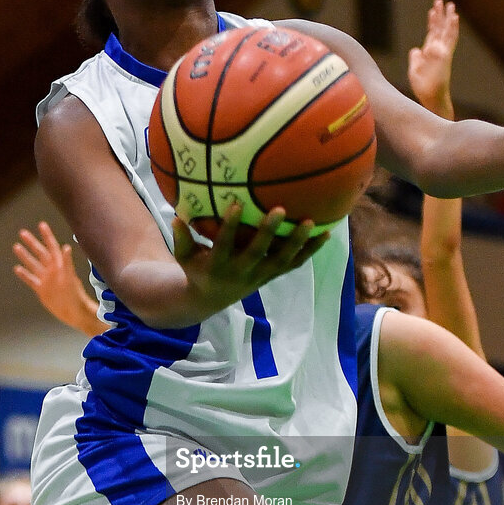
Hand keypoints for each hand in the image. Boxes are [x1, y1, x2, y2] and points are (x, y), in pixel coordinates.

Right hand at [13, 221, 103, 334]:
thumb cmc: (75, 294)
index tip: (41, 224)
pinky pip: (31, 280)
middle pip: (40, 253)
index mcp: (59, 265)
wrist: (74, 312)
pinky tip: (17, 268)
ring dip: (25, 256)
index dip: (47, 235)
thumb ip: (67, 262)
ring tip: (16, 246)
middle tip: (22, 232)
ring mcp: (46, 279)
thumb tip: (66, 247)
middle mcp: (52, 270)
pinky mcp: (41, 289)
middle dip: (32, 243)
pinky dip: (24, 274)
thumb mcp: (70, 277)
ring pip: (33, 264)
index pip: (52, 246)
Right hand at [172, 204, 329, 313]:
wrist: (211, 300)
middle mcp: (242, 272)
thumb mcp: (184, 258)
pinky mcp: (273, 276)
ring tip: (312, 221)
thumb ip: (182, 238)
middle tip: (280, 209)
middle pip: (258, 252)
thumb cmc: (197, 269)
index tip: (234, 204)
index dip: (229, 227)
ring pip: (282, 260)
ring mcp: (260, 275)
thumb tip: (177, 215)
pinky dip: (310, 250)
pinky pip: (294, 263)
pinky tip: (326, 233)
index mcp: (219, 265)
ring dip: (298, 242)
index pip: (224, 245)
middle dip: (268, 232)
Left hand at [407, 0, 458, 116]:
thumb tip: (415, 50)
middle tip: (440, 0)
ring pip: (447, 31)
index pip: (432, 33)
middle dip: (440, 15)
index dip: (432, 22)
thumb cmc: (423, 87)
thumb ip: (415, 59)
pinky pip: (450, 39)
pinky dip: (452, 28)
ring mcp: (443, 52)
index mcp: (430, 53)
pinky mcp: (445, 55)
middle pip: (440, 29)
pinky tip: (454, 18)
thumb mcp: (414, 70)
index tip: (431, 10)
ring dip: (448, 18)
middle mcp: (438, 50)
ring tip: (450, 5)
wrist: (430, 97)